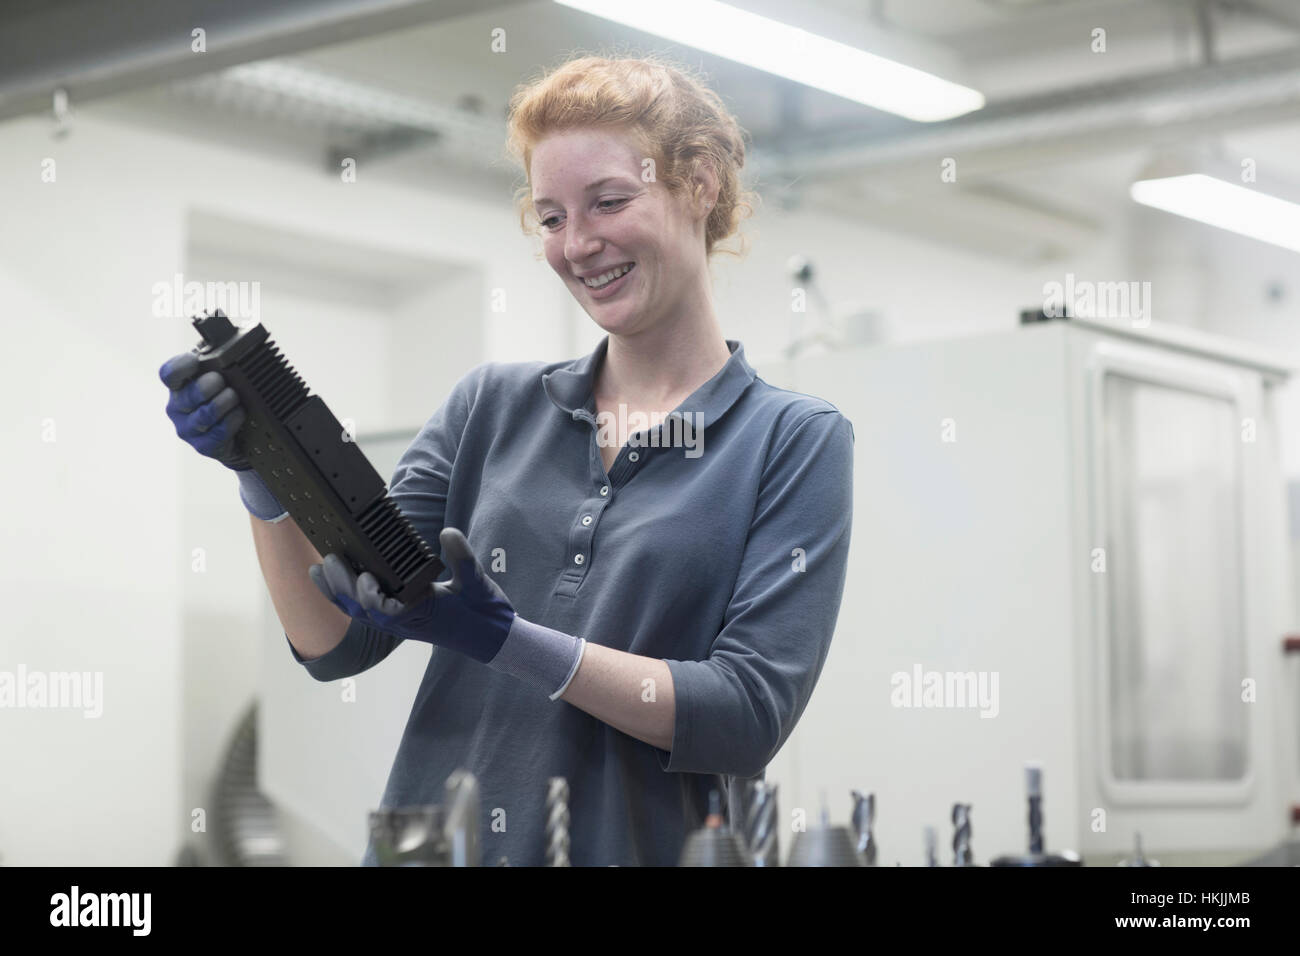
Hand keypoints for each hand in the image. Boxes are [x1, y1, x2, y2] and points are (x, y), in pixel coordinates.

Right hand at [159, 351, 248, 470]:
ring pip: (204, 416)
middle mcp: (178, 407)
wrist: (236, 434)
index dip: (181, 366)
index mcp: (179, 385)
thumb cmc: (224, 398)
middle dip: (208, 386)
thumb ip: (219, 359)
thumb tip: (234, 340)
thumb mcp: (220, 376)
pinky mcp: (203, 446)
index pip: (169, 373)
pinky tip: (240, 413)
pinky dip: (232, 421)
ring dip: (224, 403)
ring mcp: (188, 429)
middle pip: (188, 395)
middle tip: (222, 381)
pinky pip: (218, 433)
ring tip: (235, 397)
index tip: (196, 360)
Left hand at [309, 527, 516, 662]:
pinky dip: (347, 596)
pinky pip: (365, 611)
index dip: (368, 594)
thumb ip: (463, 557)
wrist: (491, 638)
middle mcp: (403, 622)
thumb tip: (448, 533)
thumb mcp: (477, 581)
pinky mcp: (399, 618)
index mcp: (420, 614)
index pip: (383, 609)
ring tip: (318, 568)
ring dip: (336, 592)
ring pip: (357, 612)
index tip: (365, 574)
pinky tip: (337, 580)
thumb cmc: (484, 612)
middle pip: (361, 609)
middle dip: (341, 587)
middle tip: (329, 559)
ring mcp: (398, 622)